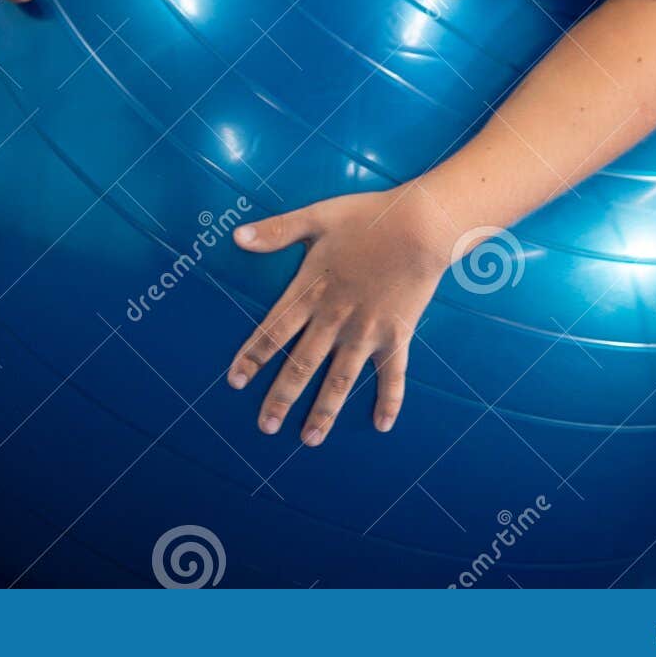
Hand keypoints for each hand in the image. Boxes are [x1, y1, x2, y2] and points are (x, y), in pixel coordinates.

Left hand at [227, 186, 458, 445]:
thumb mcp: (316, 217)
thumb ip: (276, 231)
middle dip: (281, 398)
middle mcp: (335, 319)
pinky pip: (393, 375)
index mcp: (311, 291)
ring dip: (324, 411)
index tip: (235, 382)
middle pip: (301, 365)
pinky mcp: (397, 335)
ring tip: (309, 439)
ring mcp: (367, 331)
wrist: (419, 225)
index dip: (252, 357)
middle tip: (266, 426)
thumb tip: (236, 237)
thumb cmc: (367, 216)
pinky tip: (382, 425)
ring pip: (340, 380)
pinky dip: (389, 401)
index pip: (273, 331)